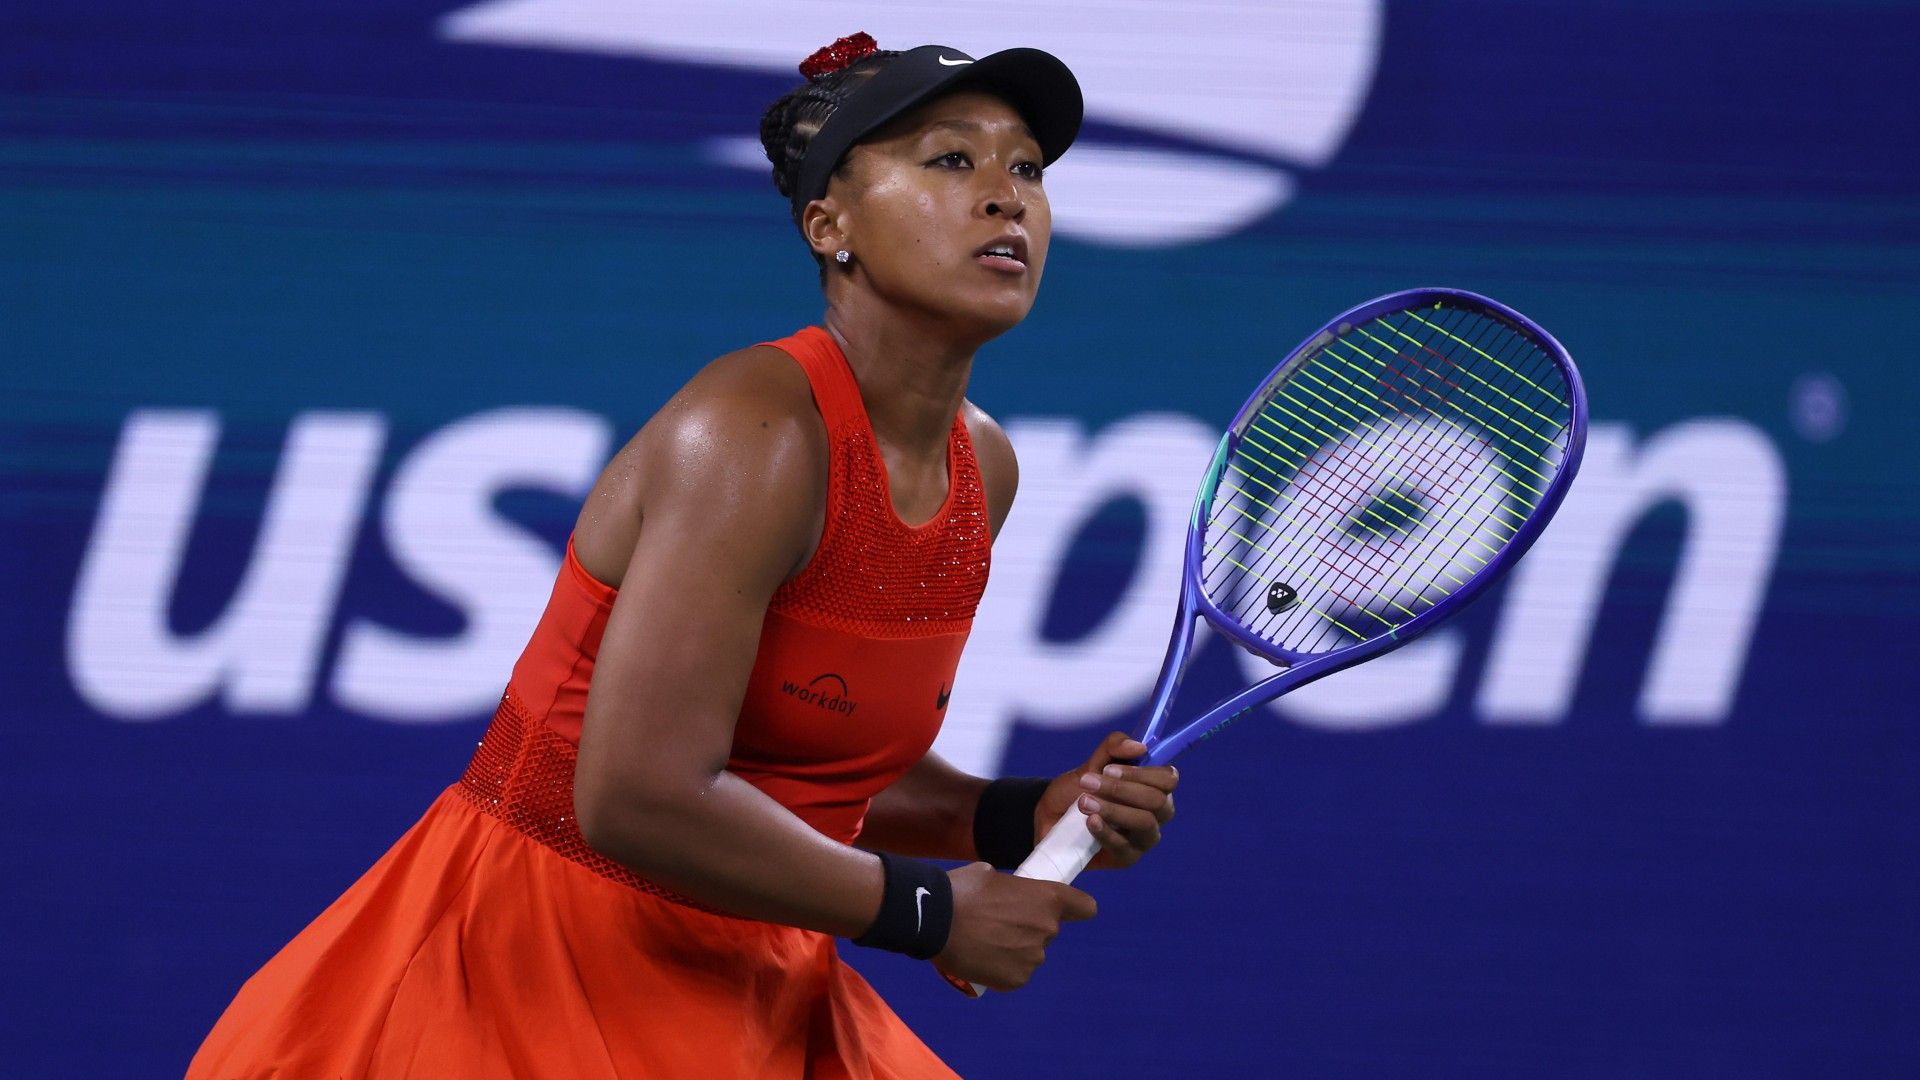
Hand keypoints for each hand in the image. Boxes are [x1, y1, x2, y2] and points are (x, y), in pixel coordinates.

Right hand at [935, 862, 1096, 990]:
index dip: (1074, 908)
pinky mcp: (1016, 981)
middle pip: (1048, 931)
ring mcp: (1033, 958)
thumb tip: (1004, 895)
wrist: (934, 921)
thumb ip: (1011, 888)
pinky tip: (981, 958)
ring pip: (1030, 954)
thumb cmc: (962, 889)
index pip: (1085, 908)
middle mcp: (1048, 929)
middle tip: (997, 923)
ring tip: (984, 942)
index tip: (1062, 910)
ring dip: (1014, 949)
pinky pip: (1015, 973)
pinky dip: (1001, 968)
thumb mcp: (991, 875)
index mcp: (1047, 898)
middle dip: (1028, 928)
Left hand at [1035, 732, 1177, 869]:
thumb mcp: (1091, 763)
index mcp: (1153, 787)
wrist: (1049, 817)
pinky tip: (1089, 822)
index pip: (1168, 779)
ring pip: (1145, 823)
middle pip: (1158, 801)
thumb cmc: (1078, 789)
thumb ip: (1113, 747)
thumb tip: (1139, 746)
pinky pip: (1124, 846)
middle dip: (1122, 790)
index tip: (1109, 769)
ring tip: (1084, 802)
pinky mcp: (1128, 857)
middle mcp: (1156, 813)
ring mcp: (1144, 838)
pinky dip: (1106, 832)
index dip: (1142, 773)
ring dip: (1114, 809)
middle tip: (1088, 782)